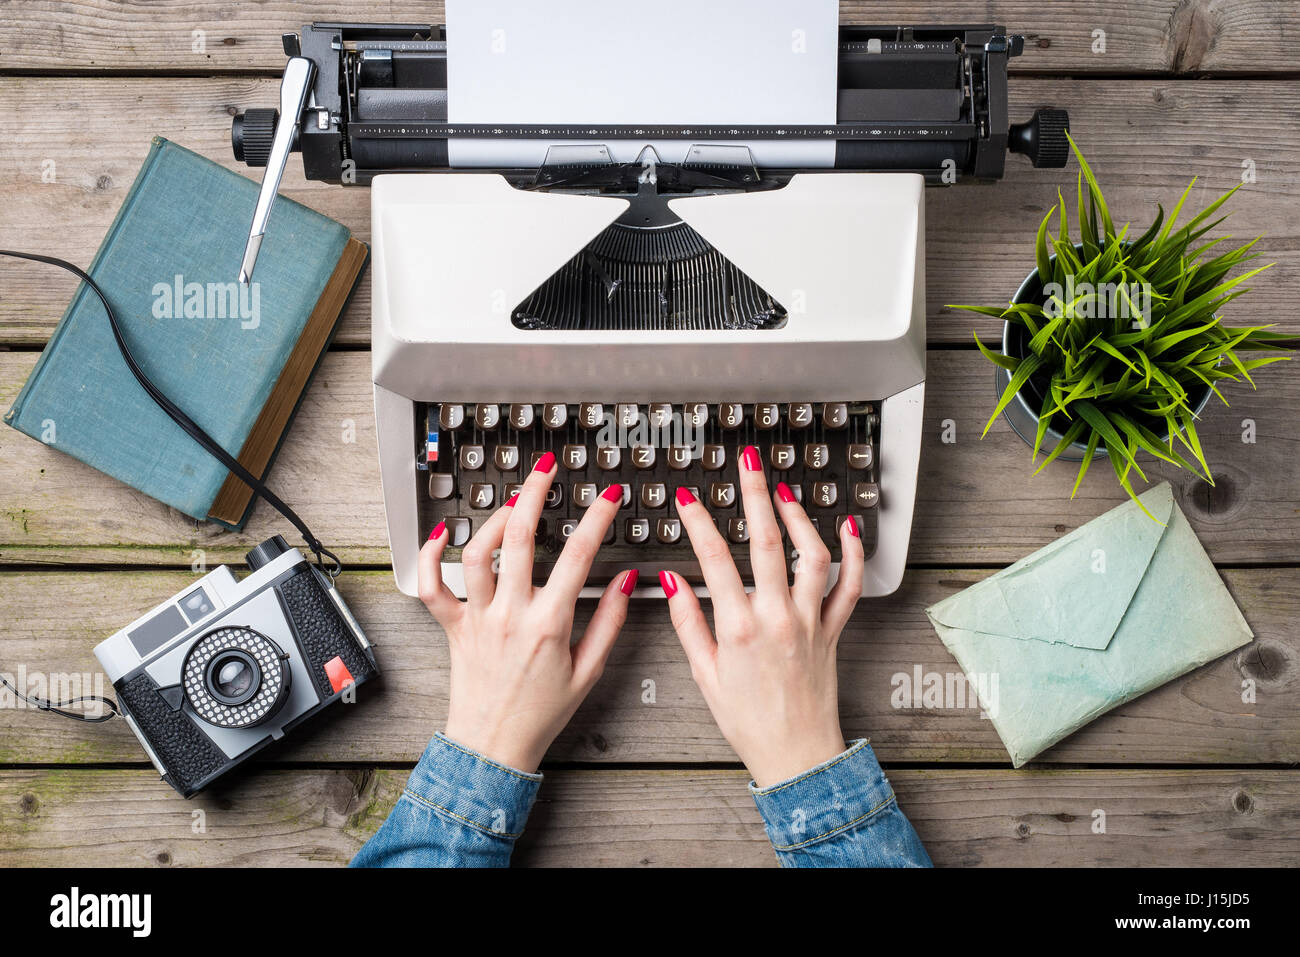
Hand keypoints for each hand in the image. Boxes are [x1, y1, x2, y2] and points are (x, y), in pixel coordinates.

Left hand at [417, 452, 635, 772]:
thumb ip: (611, 623)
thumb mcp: (589, 672)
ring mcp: (478, 619)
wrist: (493, 747)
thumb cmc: (540, 715)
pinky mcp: (454, 628)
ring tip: (510, 501)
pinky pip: (433, 588)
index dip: (597, 520)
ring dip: (491, 518)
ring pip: (477, 554)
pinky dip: (430, 557)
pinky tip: (442, 534)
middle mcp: (511, 615)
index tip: (608, 498)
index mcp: (549, 625)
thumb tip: (627, 582)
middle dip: (534, 494)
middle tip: (545, 470)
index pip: (578, 557)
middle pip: (519, 539)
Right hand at [662, 446, 863, 787]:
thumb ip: (688, 623)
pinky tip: (847, 527)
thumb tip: (669, 582)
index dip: (700, 523)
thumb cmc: (749, 721)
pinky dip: (852, 554)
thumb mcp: (705, 674)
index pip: (715, 561)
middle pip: (768, 542)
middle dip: (755, 494)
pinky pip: (850, 586)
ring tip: (783, 490)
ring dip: (799, 516)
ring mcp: (811, 621)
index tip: (690, 498)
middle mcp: (779, 618)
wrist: (797, 754)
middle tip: (749, 461)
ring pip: (812, 555)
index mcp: (740, 629)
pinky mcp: (833, 630)